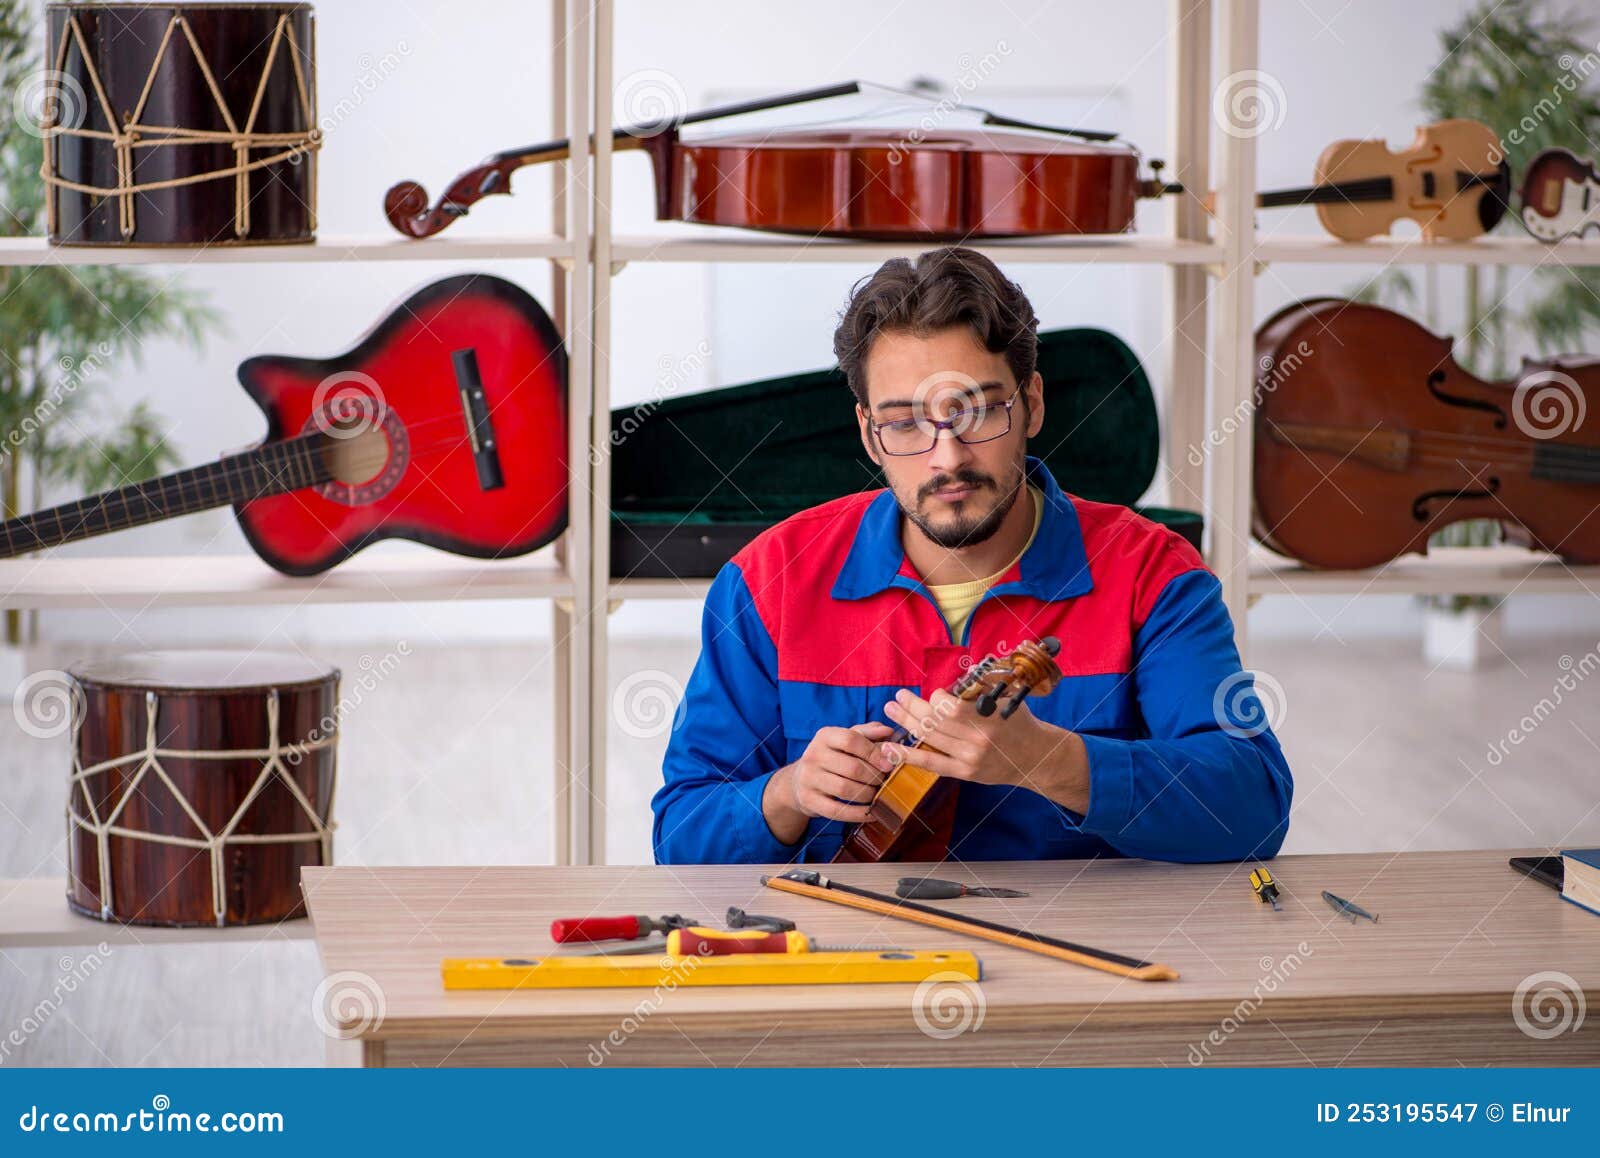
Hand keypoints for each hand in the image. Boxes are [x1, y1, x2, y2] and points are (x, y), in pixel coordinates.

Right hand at [762, 721, 895, 844]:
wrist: (799, 781)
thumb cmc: (832, 757)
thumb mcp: (845, 740)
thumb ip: (868, 733)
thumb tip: (889, 732)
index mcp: (824, 736)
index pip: (851, 740)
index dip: (873, 752)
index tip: (889, 764)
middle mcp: (813, 755)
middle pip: (852, 767)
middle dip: (875, 777)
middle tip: (886, 782)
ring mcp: (808, 779)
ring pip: (846, 790)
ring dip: (868, 795)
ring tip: (878, 795)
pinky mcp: (808, 801)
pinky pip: (837, 811)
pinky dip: (858, 814)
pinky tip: (872, 813)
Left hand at [881, 687, 1089, 811]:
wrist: (1035, 757)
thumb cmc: (1020, 722)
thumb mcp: (1007, 698)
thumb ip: (984, 685)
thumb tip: (965, 671)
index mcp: (989, 718)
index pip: (950, 707)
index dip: (936, 698)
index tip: (935, 694)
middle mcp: (977, 739)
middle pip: (934, 721)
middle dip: (911, 707)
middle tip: (897, 696)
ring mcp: (970, 758)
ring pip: (929, 739)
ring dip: (906, 723)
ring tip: (890, 710)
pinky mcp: (964, 773)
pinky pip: (932, 764)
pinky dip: (909, 756)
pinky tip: (891, 748)